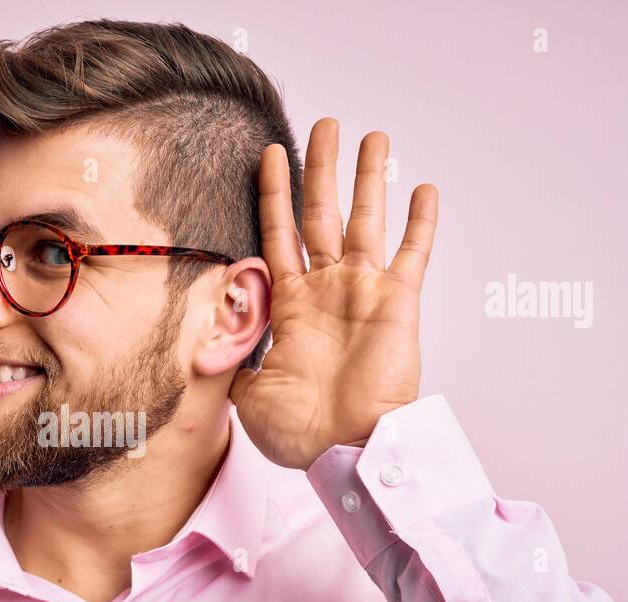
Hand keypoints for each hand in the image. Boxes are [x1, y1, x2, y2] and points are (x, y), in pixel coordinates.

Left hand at [230, 118, 437, 470]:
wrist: (344, 451)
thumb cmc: (298, 432)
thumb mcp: (245, 392)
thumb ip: (230, 354)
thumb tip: (203, 338)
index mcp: (289, 304)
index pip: (278, 234)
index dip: (273, 193)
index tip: (268, 154)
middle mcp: (326, 290)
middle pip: (321, 213)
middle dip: (320, 168)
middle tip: (324, 125)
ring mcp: (363, 293)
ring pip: (366, 219)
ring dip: (369, 177)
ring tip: (373, 135)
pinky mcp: (398, 304)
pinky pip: (413, 254)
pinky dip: (420, 222)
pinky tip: (424, 187)